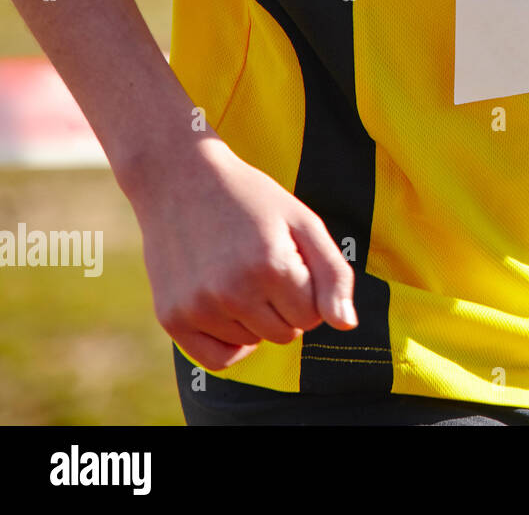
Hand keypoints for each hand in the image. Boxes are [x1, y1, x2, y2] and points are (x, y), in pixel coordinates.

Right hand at [119, 136, 357, 369]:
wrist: (179, 179)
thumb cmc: (251, 199)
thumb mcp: (303, 223)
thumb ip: (334, 275)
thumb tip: (346, 325)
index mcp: (272, 267)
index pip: (314, 316)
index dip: (307, 288)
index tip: (288, 256)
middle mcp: (232, 292)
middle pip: (286, 333)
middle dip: (285, 305)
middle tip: (261, 262)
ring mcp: (198, 308)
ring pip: (253, 343)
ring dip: (255, 318)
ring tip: (237, 272)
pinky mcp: (171, 318)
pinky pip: (217, 359)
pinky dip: (230, 343)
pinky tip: (228, 310)